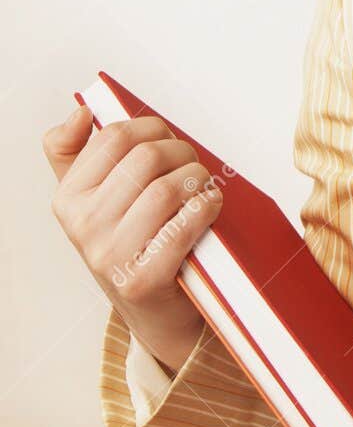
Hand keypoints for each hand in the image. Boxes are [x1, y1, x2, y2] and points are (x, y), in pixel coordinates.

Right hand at [43, 103, 221, 373]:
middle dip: (181, 152)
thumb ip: (74, 154)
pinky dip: (205, 207)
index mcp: (68, 199)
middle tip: (193, 164)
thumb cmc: (131, 246)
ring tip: (203, 186)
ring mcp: (110, 255)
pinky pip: (183, 225)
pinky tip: (211, 205)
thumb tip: (79, 113)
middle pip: (146, 157)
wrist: (155, 313)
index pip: (113, 137)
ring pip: (167, 188)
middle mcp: (83, 227)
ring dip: (198, 179)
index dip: (151, 128)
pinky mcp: (144, 280)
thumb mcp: (92, 201)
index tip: (166, 140)